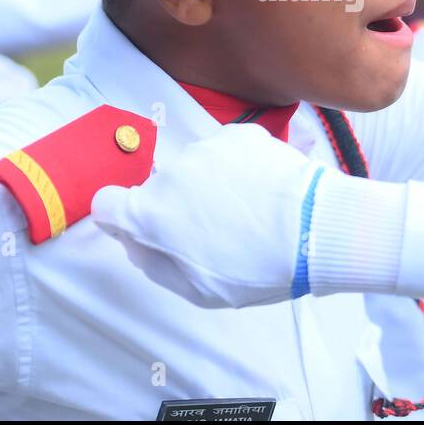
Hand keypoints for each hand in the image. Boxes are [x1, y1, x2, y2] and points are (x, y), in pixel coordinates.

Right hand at [93, 123, 318, 307]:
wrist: (316, 230)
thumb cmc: (260, 269)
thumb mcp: (199, 290)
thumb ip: (153, 264)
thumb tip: (133, 242)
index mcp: (152, 214)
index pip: (107, 204)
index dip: (121, 218)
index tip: (142, 227)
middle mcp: (171, 174)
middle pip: (158, 188)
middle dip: (176, 205)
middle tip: (215, 229)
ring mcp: (205, 149)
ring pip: (192, 167)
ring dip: (207, 184)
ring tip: (246, 210)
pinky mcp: (238, 134)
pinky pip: (224, 150)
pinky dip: (236, 166)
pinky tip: (261, 190)